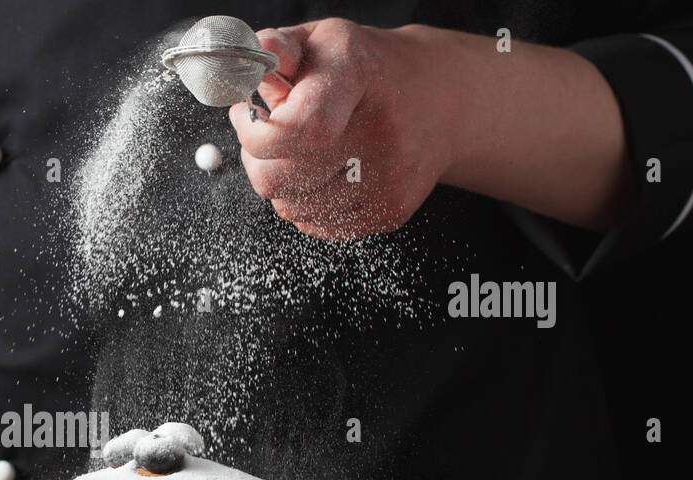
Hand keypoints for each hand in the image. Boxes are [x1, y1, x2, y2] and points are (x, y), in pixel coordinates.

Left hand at [229, 19, 450, 239]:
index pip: (299, 126)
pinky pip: (317, 226)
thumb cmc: (367, 71)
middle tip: (269, 138)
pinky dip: (309, 204)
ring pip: (291, 209)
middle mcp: (379, 128)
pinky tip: (326, 174)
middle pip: (279, 179)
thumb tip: (248, 71)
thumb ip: (275, 51)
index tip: (248, 117)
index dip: (257, 134)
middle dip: (259, 161)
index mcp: (356, 74)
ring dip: (284, 185)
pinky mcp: (392, 209)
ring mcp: (389, 176)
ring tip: (304, 154)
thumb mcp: (321, 40)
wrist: (445, 99)